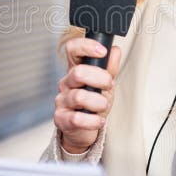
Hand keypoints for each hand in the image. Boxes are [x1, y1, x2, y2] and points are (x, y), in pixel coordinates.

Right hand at [54, 38, 120, 152]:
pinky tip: (99, 120)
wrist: (85, 129)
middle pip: (78, 72)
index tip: (102, 52)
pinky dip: (93, 120)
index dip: (86, 47)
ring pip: (79, 96)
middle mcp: (66, 82)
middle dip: (100, 79)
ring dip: (98, 102)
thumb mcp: (105, 84)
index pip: (72, 49)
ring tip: (104, 106)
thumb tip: (114, 50)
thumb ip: (110, 68)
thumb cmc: (93, 103)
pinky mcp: (61, 119)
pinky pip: (76, 118)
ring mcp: (61, 101)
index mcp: (75, 69)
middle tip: (108, 85)